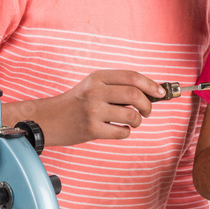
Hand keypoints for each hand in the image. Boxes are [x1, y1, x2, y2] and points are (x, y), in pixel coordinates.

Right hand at [4, 69, 165, 146]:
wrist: (48, 119)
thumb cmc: (76, 102)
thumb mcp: (93, 85)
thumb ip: (117, 86)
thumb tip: (150, 92)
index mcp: (98, 77)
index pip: (132, 77)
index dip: (151, 85)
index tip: (161, 93)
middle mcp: (95, 91)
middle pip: (135, 94)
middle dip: (148, 105)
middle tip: (147, 111)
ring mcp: (93, 110)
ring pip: (131, 115)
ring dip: (138, 120)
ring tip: (132, 121)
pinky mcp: (91, 129)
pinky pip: (122, 131)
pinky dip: (126, 132)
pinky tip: (119, 129)